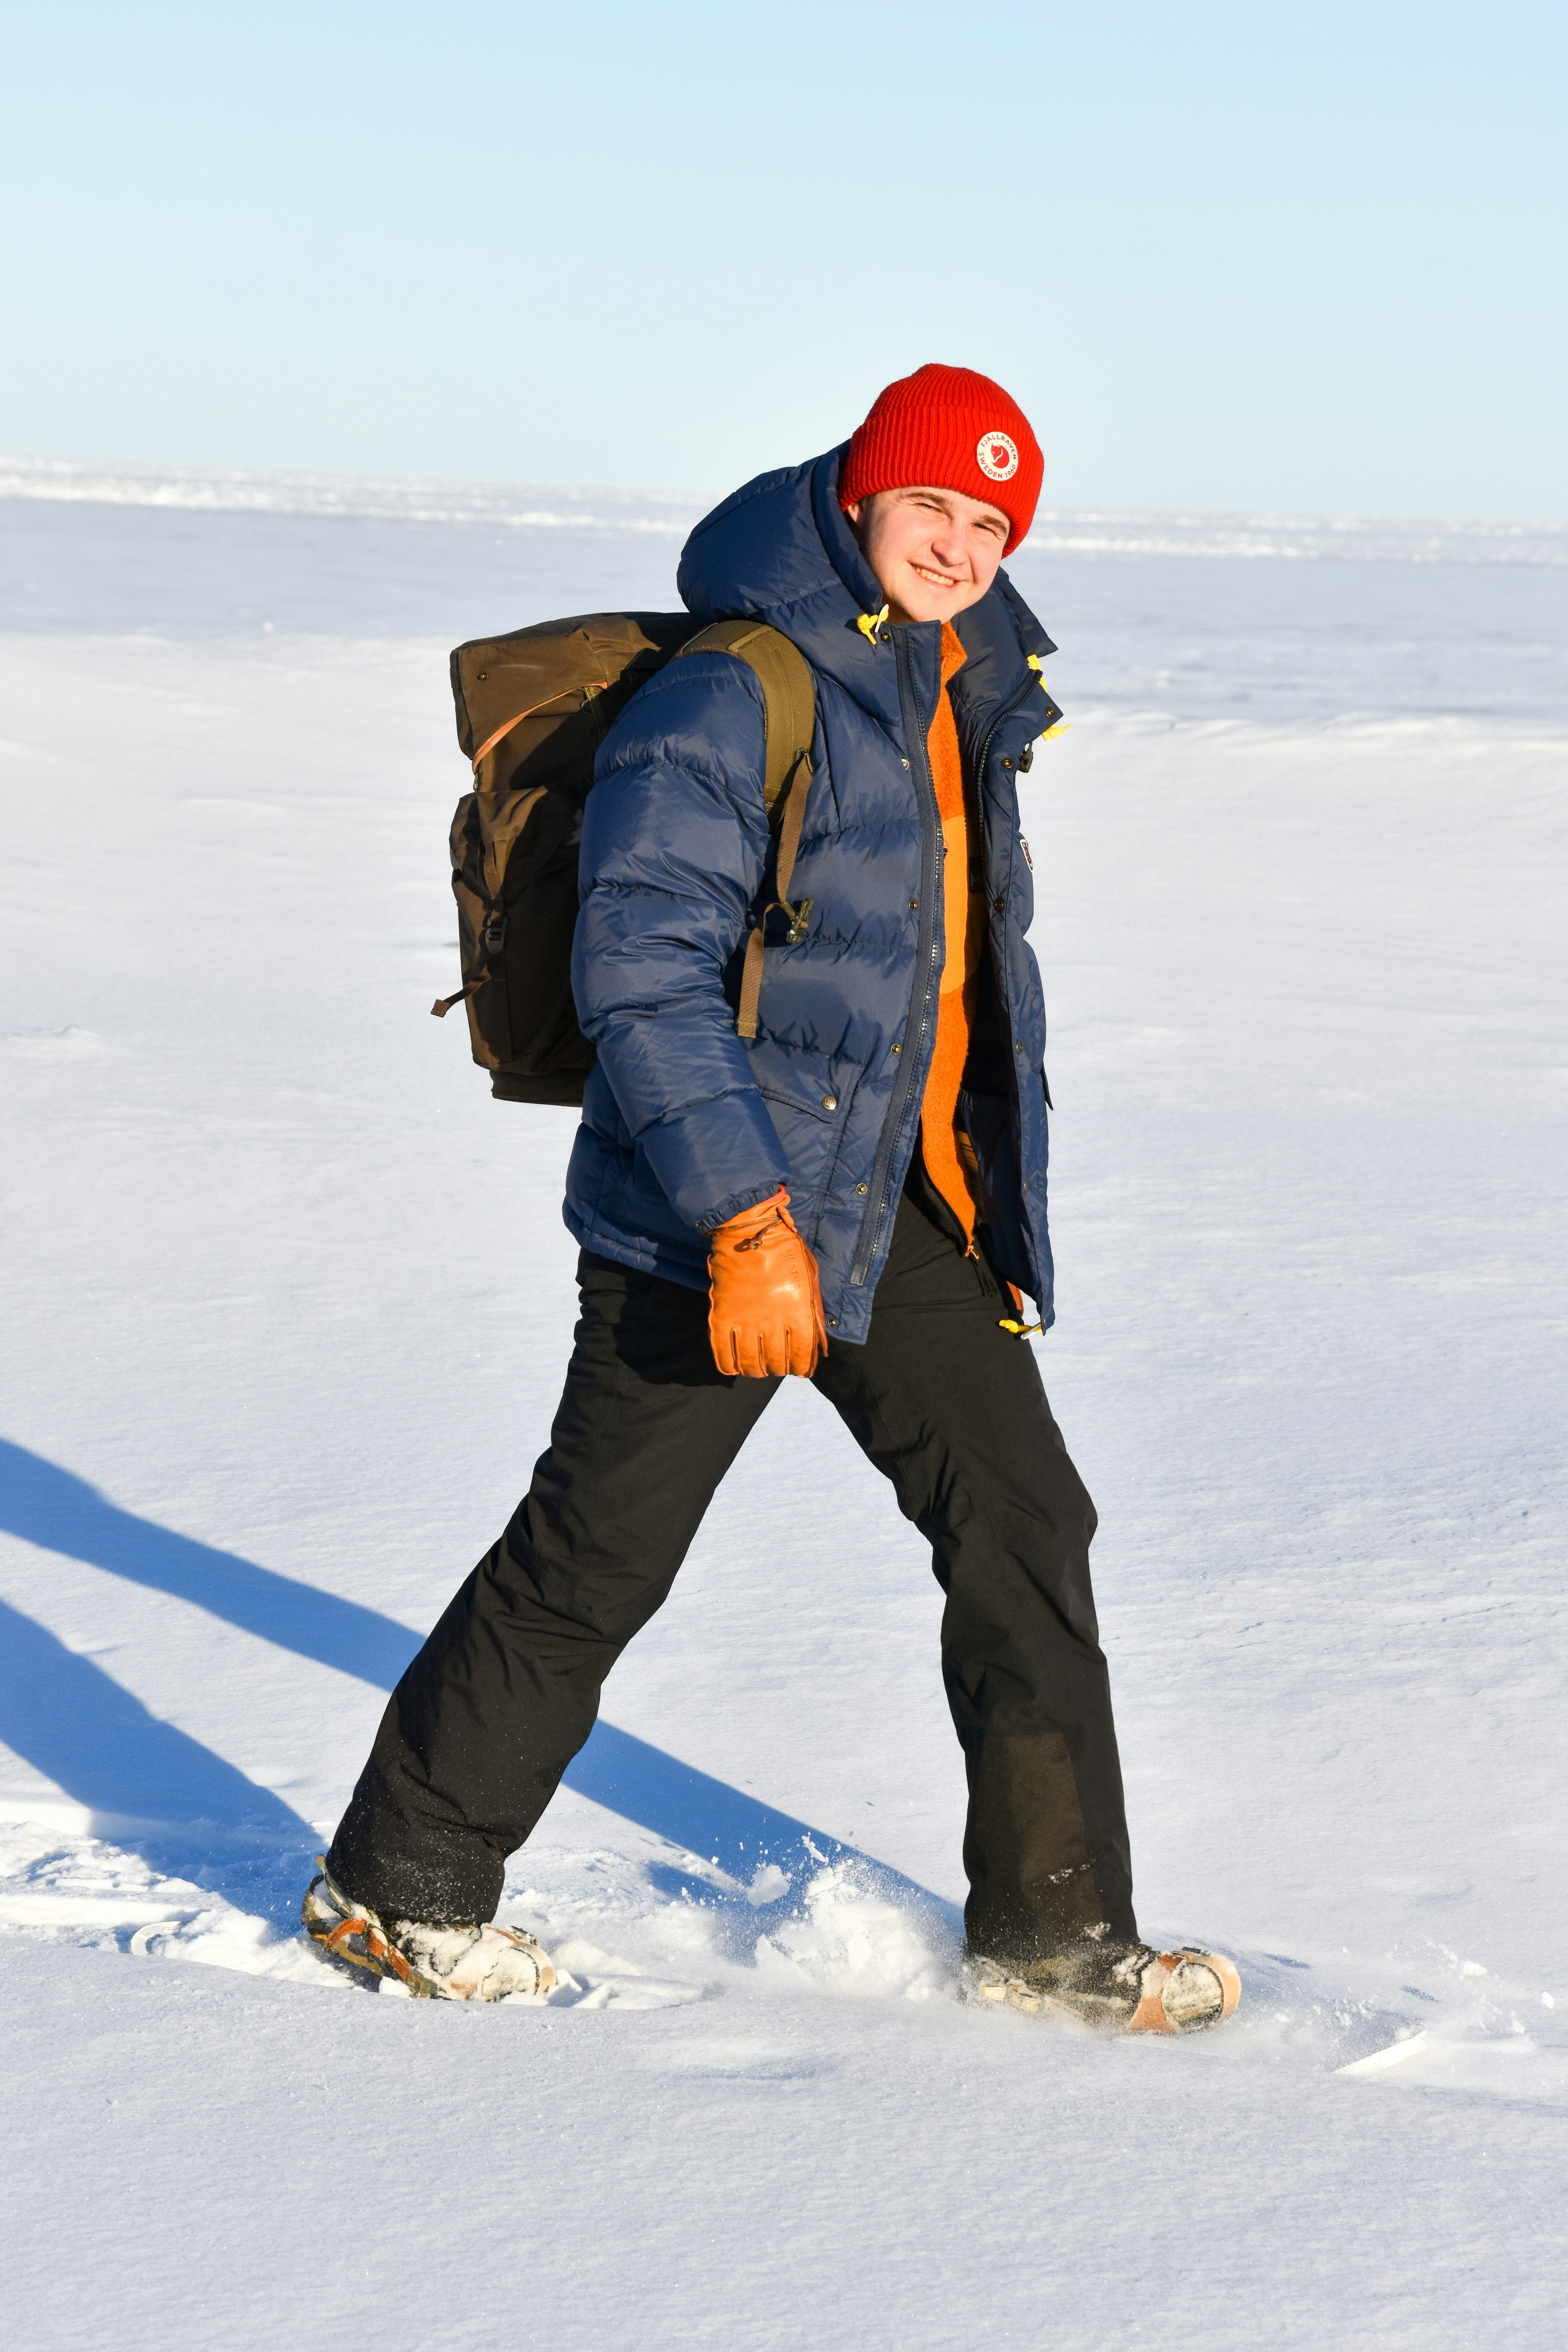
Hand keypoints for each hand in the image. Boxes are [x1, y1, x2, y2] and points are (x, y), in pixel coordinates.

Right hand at [707, 1189, 826, 1377]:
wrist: (748, 1231)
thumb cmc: (785, 1252)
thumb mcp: (810, 1281)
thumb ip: (815, 1316)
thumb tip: (819, 1348)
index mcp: (798, 1313)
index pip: (801, 1357)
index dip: (802, 1368)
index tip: (800, 1369)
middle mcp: (772, 1323)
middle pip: (776, 1364)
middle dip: (780, 1369)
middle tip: (779, 1364)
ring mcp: (745, 1322)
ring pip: (751, 1365)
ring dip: (757, 1371)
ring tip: (759, 1366)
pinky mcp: (722, 1317)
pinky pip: (724, 1355)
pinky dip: (729, 1366)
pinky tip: (735, 1367)